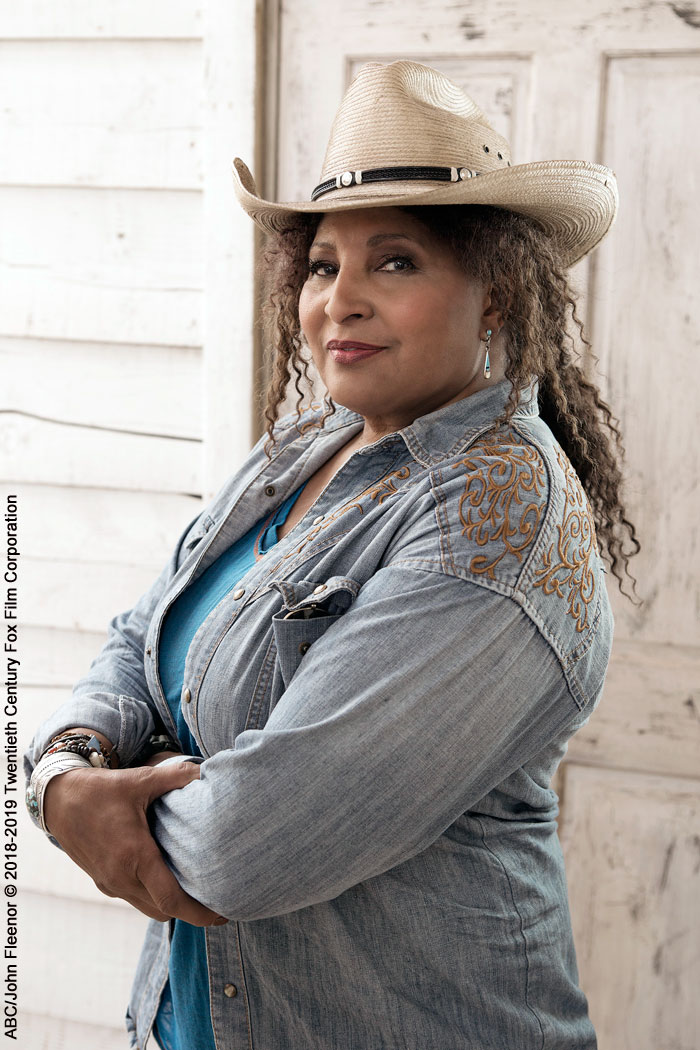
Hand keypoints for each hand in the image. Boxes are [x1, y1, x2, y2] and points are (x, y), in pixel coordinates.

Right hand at [43, 762, 226, 925]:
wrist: (57, 800)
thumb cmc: (99, 790)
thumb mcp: (139, 780)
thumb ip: (175, 776)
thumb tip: (205, 770)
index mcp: (134, 856)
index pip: (171, 900)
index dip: (199, 913)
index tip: (222, 915)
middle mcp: (121, 878)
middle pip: (164, 911)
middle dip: (190, 912)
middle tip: (216, 899)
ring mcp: (110, 883)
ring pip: (148, 908)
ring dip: (170, 904)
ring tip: (195, 890)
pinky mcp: (103, 881)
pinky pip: (134, 898)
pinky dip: (152, 895)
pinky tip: (165, 876)